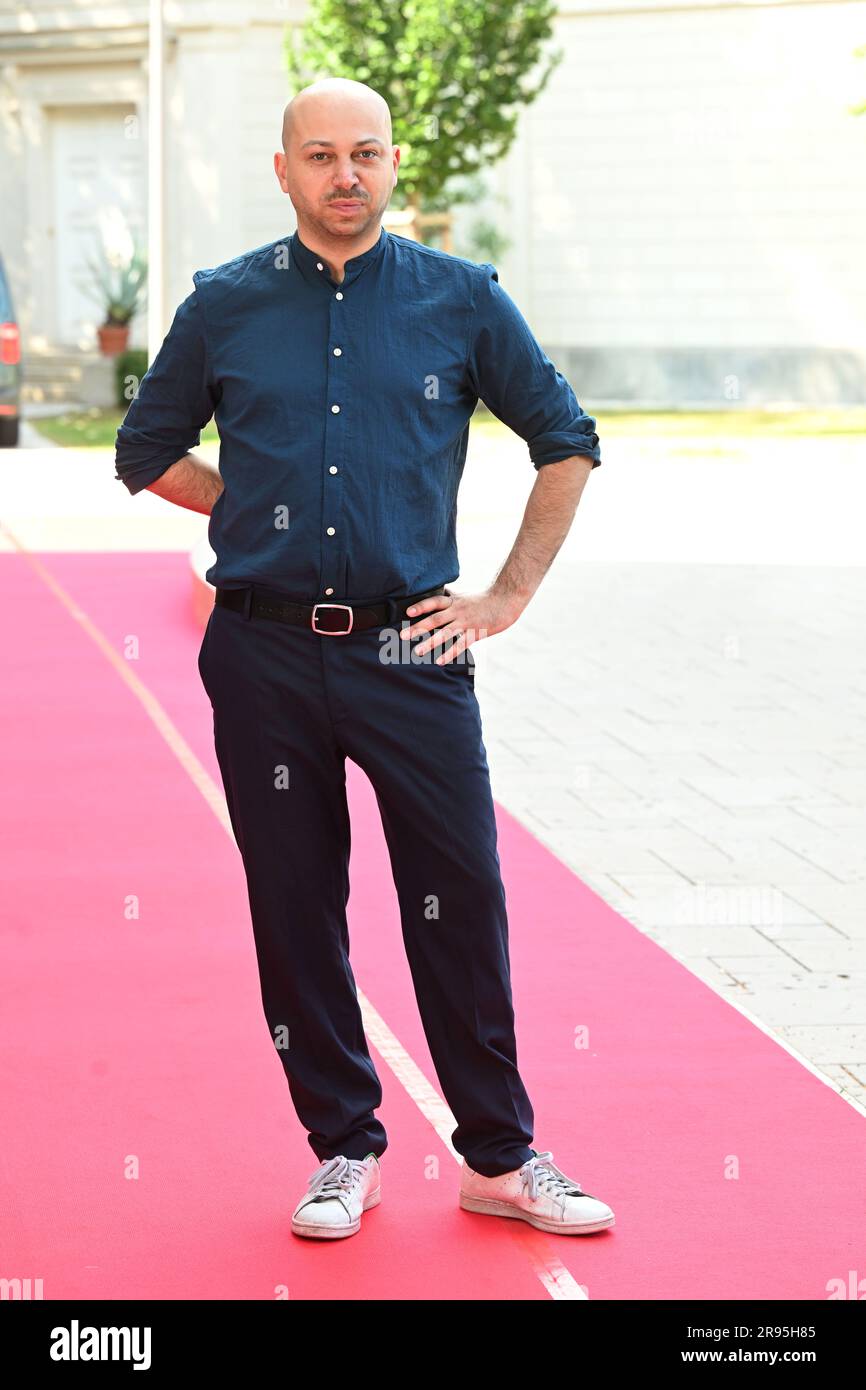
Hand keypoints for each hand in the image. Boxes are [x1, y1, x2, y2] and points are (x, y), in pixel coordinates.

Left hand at [399, 587, 522, 663]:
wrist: (505, 601)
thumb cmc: (483, 600)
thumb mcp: (463, 596)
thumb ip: (449, 597)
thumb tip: (435, 593)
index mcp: (454, 601)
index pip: (435, 602)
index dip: (421, 606)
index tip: (408, 612)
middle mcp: (458, 611)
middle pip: (435, 619)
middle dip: (418, 628)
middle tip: (403, 636)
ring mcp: (466, 623)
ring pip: (445, 633)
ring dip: (430, 642)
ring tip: (417, 651)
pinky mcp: (475, 633)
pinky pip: (460, 645)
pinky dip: (449, 653)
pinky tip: (439, 661)